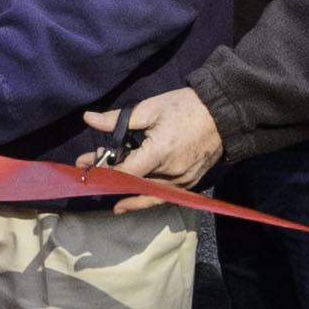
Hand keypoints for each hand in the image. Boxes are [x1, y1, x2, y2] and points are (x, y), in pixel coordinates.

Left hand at [83, 84, 224, 198]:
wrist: (223, 113)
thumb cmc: (186, 107)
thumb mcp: (149, 108)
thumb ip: (117, 119)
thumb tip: (89, 119)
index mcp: (160, 152)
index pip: (125, 172)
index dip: (104, 172)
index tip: (86, 167)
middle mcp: (172, 173)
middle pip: (133, 184)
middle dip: (110, 176)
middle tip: (92, 165)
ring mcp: (183, 181)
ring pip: (147, 195)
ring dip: (126, 189)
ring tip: (107, 186)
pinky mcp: (190, 184)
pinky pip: (162, 196)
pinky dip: (145, 198)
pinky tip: (128, 202)